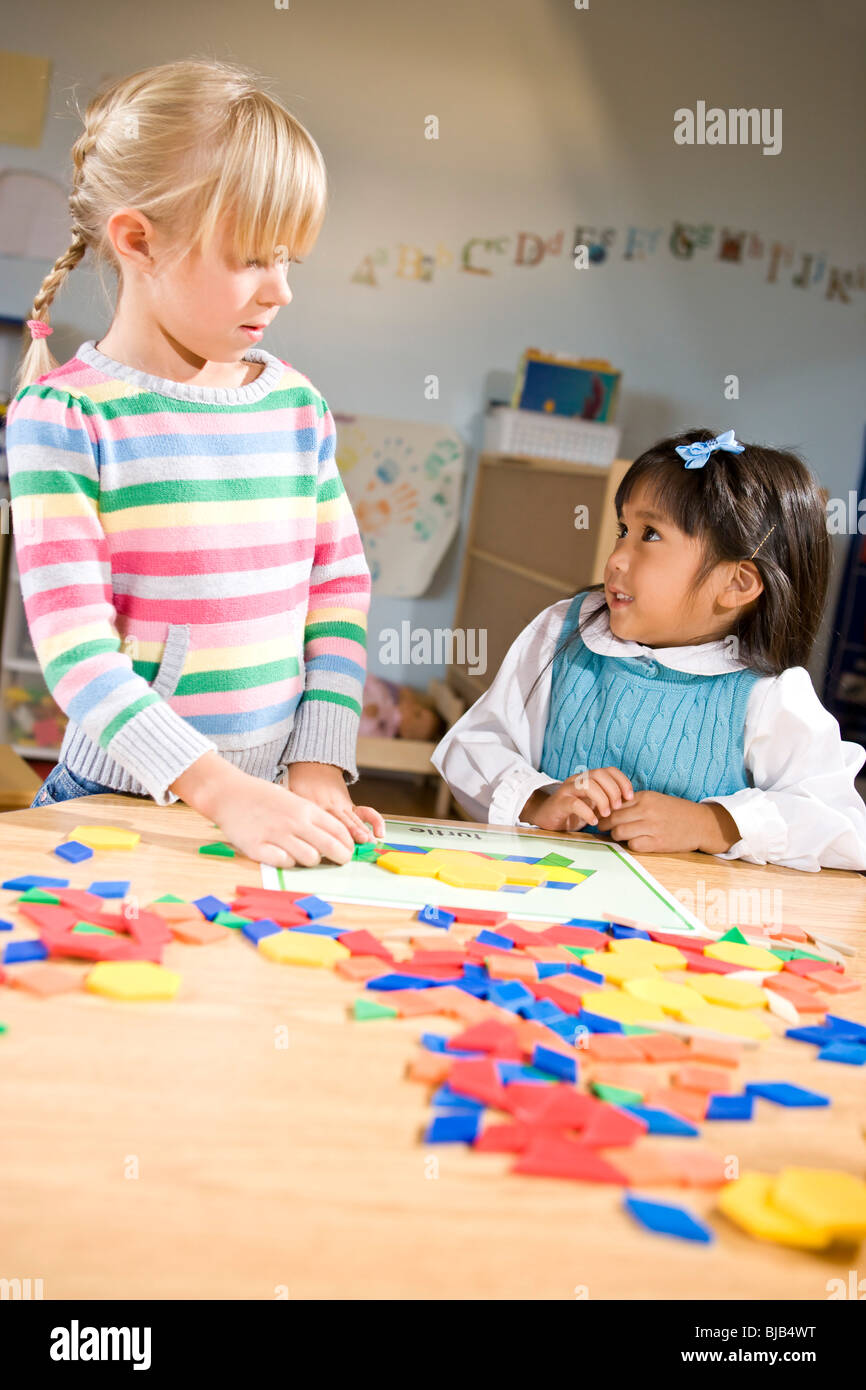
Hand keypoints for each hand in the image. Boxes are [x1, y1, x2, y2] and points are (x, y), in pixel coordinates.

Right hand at [171, 754, 355, 867]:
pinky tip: (282, 855)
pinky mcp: (258, 848)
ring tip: (303, 854)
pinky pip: (284, 863)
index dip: (348, 844)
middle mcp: (294, 822)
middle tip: (340, 861)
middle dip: (341, 857)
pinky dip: (287, 862)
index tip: (348, 850)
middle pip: (330, 847)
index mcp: (305, 809)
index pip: (339, 830)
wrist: (228, 794)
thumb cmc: (263, 798)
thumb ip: (311, 818)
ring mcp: (276, 835)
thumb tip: (335, 837)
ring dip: (311, 860)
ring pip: (310, 858)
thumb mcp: (293, 800)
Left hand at [288, 761, 385, 843]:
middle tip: (356, 845)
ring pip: (353, 819)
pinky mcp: (350, 806)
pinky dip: (374, 820)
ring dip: (362, 831)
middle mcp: (330, 805)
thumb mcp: (287, 791)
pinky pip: (366, 813)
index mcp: (312, 803)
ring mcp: (342, 806)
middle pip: (339, 821)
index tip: (326, 846)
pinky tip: (380, 831)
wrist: (314, 764)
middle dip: (349, 834)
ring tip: (369, 841)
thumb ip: (283, 806)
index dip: (322, 832)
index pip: (318, 819)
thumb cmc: (298, 782)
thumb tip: (271, 821)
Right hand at [522, 767, 634, 832]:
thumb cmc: (573, 812)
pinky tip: (593, 821)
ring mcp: (567, 790)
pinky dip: (587, 812)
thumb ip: (607, 799)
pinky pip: (574, 803)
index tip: (630, 797)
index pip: (609, 770)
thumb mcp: (593, 804)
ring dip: (601, 799)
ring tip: (606, 814)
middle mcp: (578, 780)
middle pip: (599, 774)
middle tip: (618, 807)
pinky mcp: (559, 803)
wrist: (547, 818)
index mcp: (588, 779)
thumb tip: (629, 802)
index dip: (622, 781)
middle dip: (613, 790)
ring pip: (587, 785)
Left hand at [596, 791, 740, 854]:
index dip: (604, 811)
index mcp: (645, 797)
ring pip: (619, 832)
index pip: (614, 803)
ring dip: (616, 835)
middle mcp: (647, 810)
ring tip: (618, 835)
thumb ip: (634, 803)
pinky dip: (631, 845)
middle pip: (613, 818)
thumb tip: (609, 809)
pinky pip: (633, 845)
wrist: (700, 824)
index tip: (599, 815)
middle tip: (601, 827)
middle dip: (604, 824)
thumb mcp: (655, 799)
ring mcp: (652, 827)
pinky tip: (634, 842)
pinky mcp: (657, 843)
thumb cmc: (675, 811)